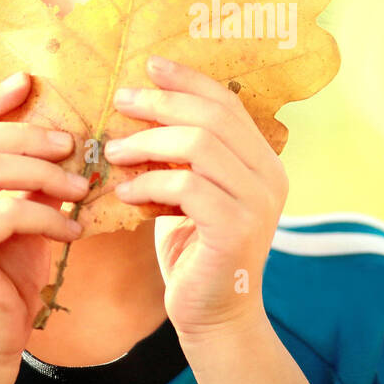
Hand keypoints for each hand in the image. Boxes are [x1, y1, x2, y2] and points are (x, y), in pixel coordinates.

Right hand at [0, 71, 90, 383]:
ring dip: (43, 170)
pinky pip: (6, 212)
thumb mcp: (23, 226)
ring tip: (79, 182)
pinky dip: (47, 214)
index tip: (28, 80)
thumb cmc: (3, 287)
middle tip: (72, 139)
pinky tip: (73, 228)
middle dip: (28, 131)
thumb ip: (31, 187)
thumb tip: (65, 144)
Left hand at [105, 55, 287, 340]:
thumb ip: (182, 156)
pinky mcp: (235, 228)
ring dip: (149, 142)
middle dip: (162, 103)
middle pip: (213, 117)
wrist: (214, 317)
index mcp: (263, 162)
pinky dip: (150, 183)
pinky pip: (187, 186)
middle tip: (120, 100)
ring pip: (201, 145)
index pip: (228, 103)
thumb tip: (143, 108)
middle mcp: (269, 176)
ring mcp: (257, 202)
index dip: (189, 80)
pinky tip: (125, 193)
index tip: (151, 66)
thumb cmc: (194, 252)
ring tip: (114, 151)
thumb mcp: (189, 194)